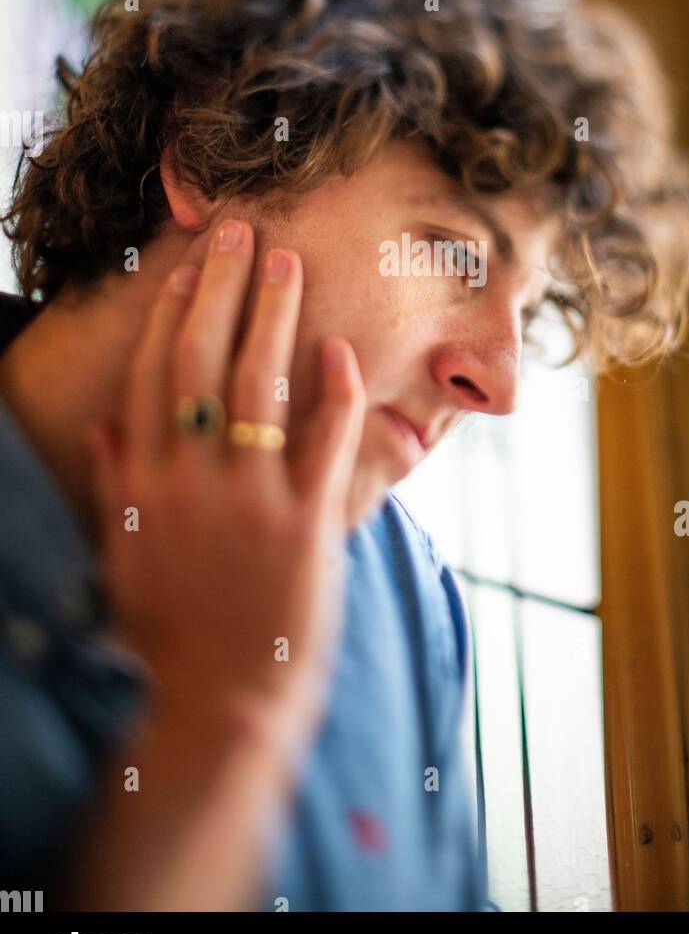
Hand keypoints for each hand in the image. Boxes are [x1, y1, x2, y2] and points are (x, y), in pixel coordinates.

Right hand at [87, 218, 365, 757]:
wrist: (220, 702)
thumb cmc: (172, 633)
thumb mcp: (127, 559)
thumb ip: (117, 489)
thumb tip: (103, 429)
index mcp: (146, 484)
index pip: (155, 376)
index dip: (171, 314)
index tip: (186, 267)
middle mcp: (192, 479)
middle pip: (203, 360)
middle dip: (221, 288)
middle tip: (241, 231)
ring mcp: (251, 498)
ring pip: (261, 383)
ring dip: (274, 314)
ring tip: (286, 260)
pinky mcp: (307, 524)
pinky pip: (325, 442)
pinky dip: (334, 392)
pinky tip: (340, 348)